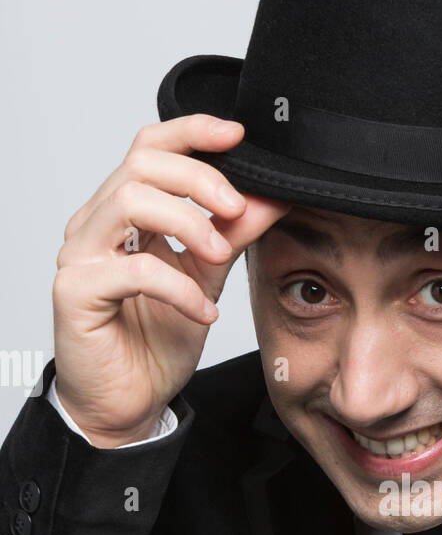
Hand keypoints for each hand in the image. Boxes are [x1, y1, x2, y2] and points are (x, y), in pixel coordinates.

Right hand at [52, 114, 291, 446]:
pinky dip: (179, 287)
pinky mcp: (77, 292)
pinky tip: (204, 311)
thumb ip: (233, 234)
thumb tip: (270, 196)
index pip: (150, 148)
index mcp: (123, 211)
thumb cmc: (155, 340)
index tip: (237, 136)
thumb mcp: (207, 276)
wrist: (128, 402)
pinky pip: (133, 271)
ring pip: (129, 202)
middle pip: (141, 164)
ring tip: (220, 256)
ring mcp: (80, 255)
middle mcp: (96, 224)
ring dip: (188, 223)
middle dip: (200, 179)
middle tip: (238, 210)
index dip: (192, 132)